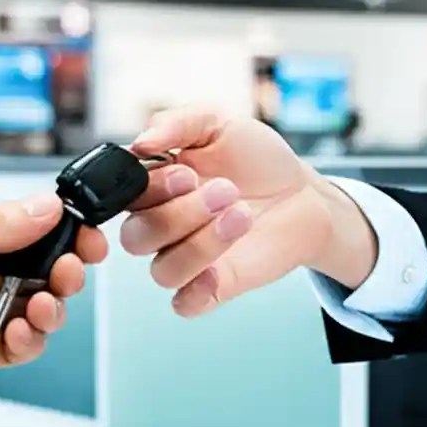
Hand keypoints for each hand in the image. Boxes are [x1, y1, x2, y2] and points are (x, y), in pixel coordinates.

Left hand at [0, 194, 107, 393]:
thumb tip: (47, 208)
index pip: (26, 226)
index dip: (60, 230)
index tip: (84, 232)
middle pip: (39, 269)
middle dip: (65, 267)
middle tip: (71, 267)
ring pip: (34, 310)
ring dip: (54, 305)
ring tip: (47, 301)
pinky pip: (13, 349)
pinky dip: (31, 340)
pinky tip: (27, 329)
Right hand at [123, 108, 377, 316]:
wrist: (302, 192)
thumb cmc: (256, 158)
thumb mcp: (219, 122)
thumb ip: (177, 123)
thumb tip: (141, 143)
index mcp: (153, 187)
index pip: (125, 198)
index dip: (151, 188)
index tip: (187, 171)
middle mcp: (162, 226)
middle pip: (137, 237)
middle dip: (179, 214)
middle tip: (225, 190)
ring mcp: (186, 258)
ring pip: (163, 270)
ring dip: (201, 244)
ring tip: (241, 214)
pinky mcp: (213, 285)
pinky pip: (185, 304)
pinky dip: (196, 291)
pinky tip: (220, 268)